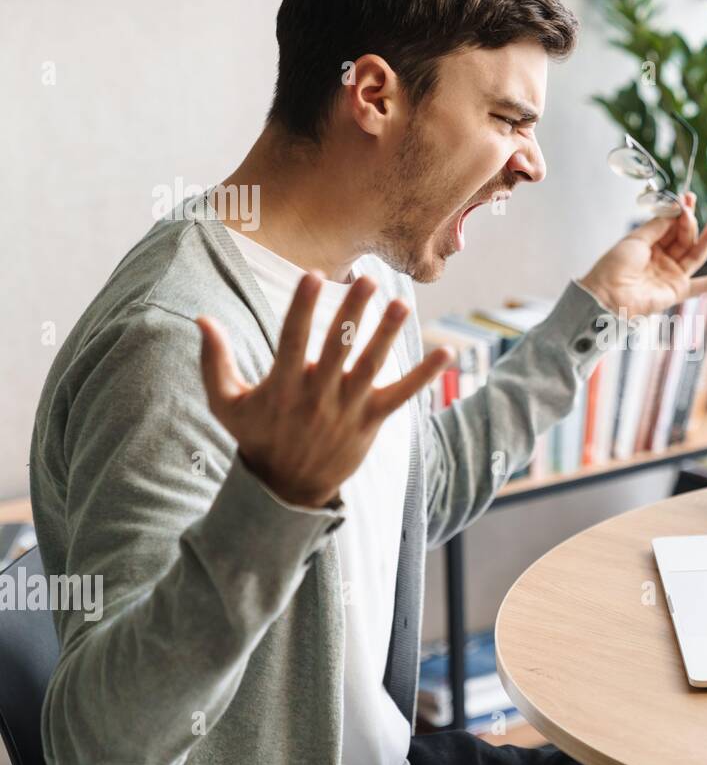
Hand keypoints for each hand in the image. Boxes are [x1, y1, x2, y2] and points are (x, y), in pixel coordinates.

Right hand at [196, 273, 453, 508]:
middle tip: (369, 280)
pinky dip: (425, 375)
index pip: (292, 338)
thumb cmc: (256, 437)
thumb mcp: (226, 403)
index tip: (313, 275)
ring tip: (403, 304)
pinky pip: (403, 395)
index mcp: (282, 385)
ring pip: (371, 366)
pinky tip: (447, 352)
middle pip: (337, 347)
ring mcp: (347, 409)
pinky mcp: (371, 421)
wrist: (286, 489)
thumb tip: (201, 319)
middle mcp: (317, 396)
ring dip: (387, 335)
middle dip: (353, 312)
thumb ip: (214, 361)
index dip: (303, 306)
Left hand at [577, 193, 706, 316]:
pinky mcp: (679, 291)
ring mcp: (672, 274)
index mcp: (650, 245)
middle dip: (692, 221)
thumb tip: (676, 209)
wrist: (607, 294)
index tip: (686, 197)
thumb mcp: (636, 239)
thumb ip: (658, 225)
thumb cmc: (614, 266)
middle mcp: (663, 258)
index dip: (679, 212)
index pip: (671, 225)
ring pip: (696, 253)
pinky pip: (705, 285)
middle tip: (697, 206)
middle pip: (685, 237)